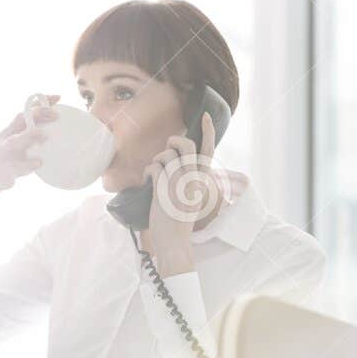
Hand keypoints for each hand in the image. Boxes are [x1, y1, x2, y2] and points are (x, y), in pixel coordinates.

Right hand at [0, 96, 57, 224]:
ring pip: (14, 140)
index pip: (27, 110)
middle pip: (21, 120)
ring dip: (29, 136)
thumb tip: (54, 134)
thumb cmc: (9, 161)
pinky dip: (26, 164)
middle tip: (56, 115)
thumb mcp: (22, 146)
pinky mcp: (2, 167)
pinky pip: (15, 165)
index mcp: (12, 129)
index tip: (58, 97)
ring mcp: (2, 151)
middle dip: (37, 115)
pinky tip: (38, 163)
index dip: (41, 102)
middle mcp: (6, 136)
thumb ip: (34, 138)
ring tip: (44, 135)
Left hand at [139, 111, 219, 275]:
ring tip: (155, 172)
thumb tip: (176, 162)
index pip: (209, 151)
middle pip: (185, 145)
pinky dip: (148, 171)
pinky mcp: (163, 188)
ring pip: (166, 155)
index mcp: (202, 181)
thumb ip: (189, 180)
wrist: (174, 241)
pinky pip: (154, 167)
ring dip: (157, 160)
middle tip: (167, 146)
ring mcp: (178, 183)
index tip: (206, 116)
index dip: (208, 131)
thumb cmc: (180, 222)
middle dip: (173, 140)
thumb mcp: (191, 198)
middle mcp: (193, 179)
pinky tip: (147, 180)